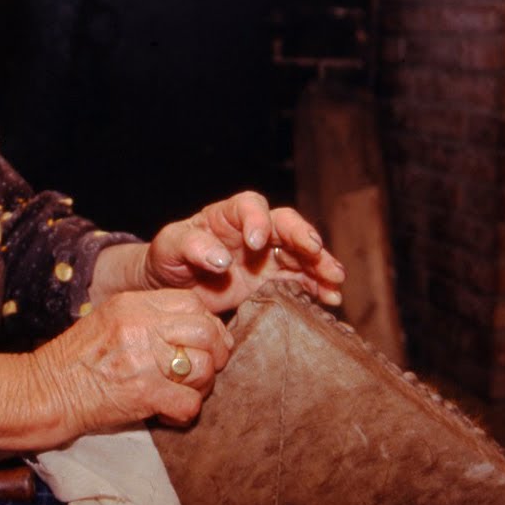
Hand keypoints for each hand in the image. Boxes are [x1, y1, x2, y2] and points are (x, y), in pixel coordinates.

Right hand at [35, 289, 232, 437]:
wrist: (44, 392)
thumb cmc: (75, 361)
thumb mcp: (108, 321)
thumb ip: (148, 317)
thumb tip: (196, 326)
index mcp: (132, 305)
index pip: (192, 302)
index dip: (208, 323)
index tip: (206, 341)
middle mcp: (140, 327)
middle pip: (205, 331)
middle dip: (216, 353)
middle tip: (208, 368)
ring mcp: (143, 360)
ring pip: (203, 368)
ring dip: (201, 386)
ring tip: (184, 392)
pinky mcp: (143, 394)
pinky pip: (189, 403)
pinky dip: (185, 412)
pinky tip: (170, 412)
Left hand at [142, 191, 344, 313]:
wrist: (172, 288)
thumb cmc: (169, 259)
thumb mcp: (170, 248)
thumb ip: (192, 247)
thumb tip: (221, 258)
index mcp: (227, 216)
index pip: (250, 206)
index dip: (258, 219)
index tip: (257, 242)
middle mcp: (254, 231)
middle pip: (285, 224)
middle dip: (303, 236)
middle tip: (315, 251)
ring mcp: (267, 257)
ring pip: (300, 253)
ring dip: (319, 264)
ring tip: (335, 280)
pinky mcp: (273, 282)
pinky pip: (301, 281)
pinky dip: (317, 288)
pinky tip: (330, 299)